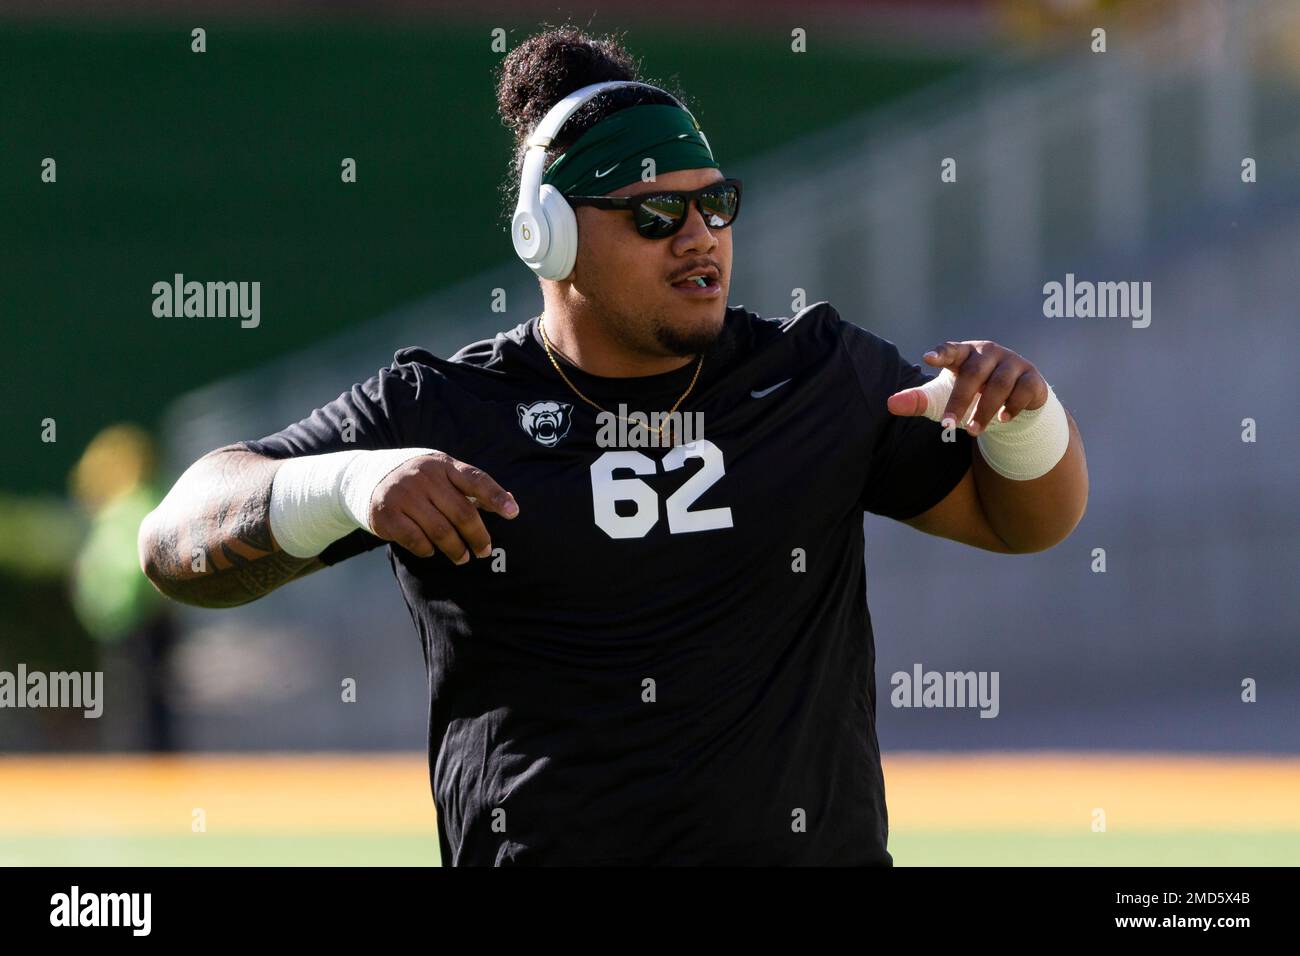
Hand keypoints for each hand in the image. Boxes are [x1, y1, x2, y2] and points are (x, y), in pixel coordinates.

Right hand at [369, 452, 518, 563]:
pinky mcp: (387, 514)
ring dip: (456, 549)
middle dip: (478, 536)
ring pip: (440, 531)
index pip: (475, 479)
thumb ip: (473, 488)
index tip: (513, 513)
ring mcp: (404, 495)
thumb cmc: (418, 479)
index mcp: (443, 465)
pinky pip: (416, 540)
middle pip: (462, 512)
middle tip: (484, 551)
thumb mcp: (443, 473)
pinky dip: (428, 550)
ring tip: (463, 557)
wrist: (366, 477)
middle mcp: (424, 477)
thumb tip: (510, 503)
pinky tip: (432, 551)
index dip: (496, 496)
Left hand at [886, 340, 1048, 435]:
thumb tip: (890, 404)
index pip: (951, 350)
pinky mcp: (1032, 378)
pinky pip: (1023, 391)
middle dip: (960, 401)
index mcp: (965, 353)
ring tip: (971, 431)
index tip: (927, 358)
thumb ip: (919, 400)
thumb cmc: (971, 393)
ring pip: (999, 384)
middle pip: (974, 373)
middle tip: (947, 425)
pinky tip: (1003, 420)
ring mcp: (1013, 363)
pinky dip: (1012, 407)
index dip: (941, 353)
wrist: (1012, 401)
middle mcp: (989, 353)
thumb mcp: (944, 397)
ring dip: (984, 410)